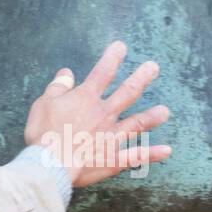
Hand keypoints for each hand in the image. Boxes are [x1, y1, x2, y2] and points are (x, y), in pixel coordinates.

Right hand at [24, 40, 170, 187]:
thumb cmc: (43, 133)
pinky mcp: (113, 159)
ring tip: (165, 111)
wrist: (50, 164)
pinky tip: (167, 151)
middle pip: (128, 92)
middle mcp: (104, 114)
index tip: (121, 47)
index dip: (112, 58)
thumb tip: (66, 72)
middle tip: (154, 67)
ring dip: (152, 116)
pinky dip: (152, 154)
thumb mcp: (44, 103)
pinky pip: (136, 156)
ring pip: (137, 123)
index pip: (102, 73)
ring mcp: (112, 136)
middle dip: (142, 78)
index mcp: (86, 99)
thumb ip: (58, 87)